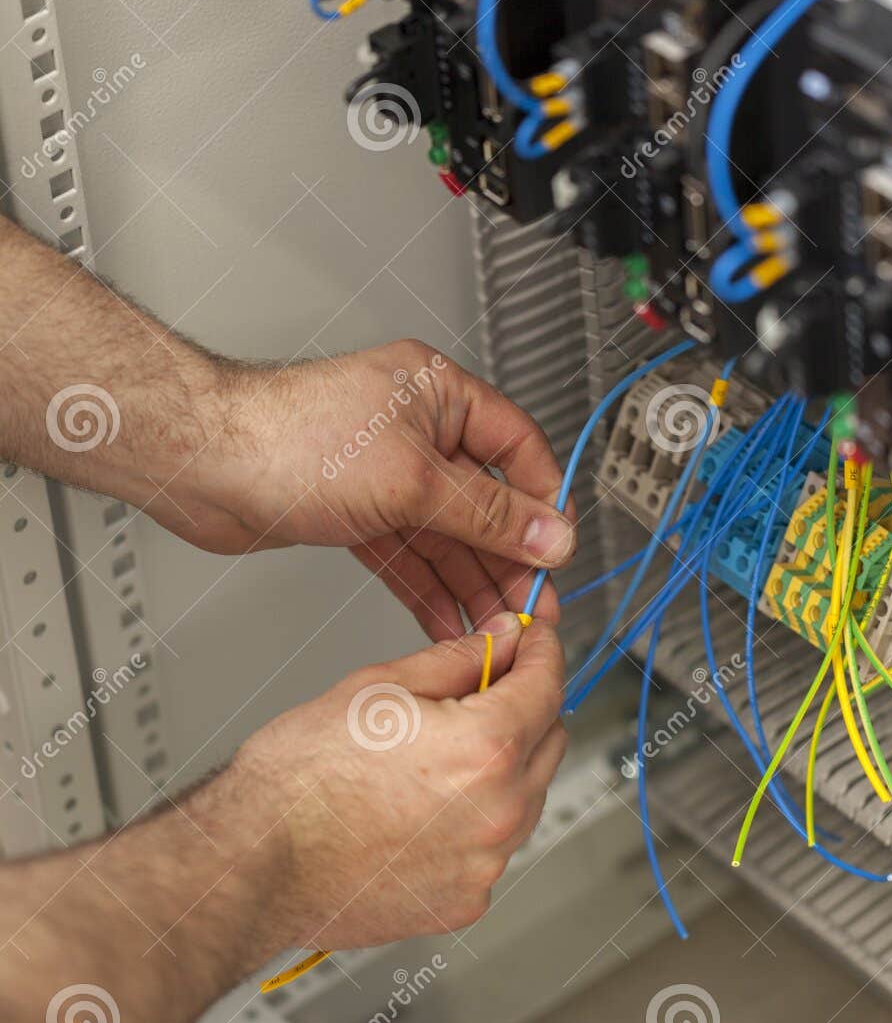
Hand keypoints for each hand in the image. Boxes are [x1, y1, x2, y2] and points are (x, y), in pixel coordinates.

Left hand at [159, 341, 576, 637]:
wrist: (203, 464)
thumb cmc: (288, 439)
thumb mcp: (413, 481)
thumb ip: (489, 514)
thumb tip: (549, 534)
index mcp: (438, 393)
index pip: (518, 446)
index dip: (542, 501)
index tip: (557, 551)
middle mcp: (415, 428)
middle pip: (484, 500)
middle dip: (508, 557)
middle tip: (531, 606)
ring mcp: (383, 471)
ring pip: (445, 534)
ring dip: (470, 583)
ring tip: (495, 629)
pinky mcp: (354, 510)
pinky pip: (406, 553)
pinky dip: (427, 588)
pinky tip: (448, 623)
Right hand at [237, 614, 565, 947]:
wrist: (256, 859)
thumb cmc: (302, 775)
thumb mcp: (381, 687)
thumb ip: (459, 659)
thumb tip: (500, 640)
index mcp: (486, 748)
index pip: (548, 684)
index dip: (543, 650)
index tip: (534, 639)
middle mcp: (500, 812)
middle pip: (549, 742)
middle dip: (524, 709)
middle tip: (479, 692)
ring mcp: (486, 864)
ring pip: (526, 799)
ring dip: (502, 770)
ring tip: (432, 761)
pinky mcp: (464, 901)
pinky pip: (492, 850)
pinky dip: (473, 825)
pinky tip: (421, 812)